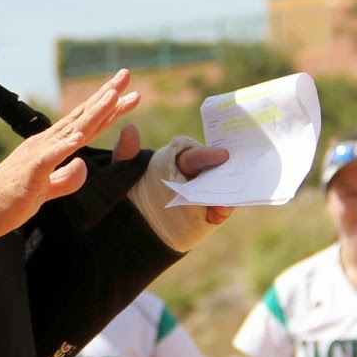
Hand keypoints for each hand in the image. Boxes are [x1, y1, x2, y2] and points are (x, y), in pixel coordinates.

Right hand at [0, 70, 139, 239]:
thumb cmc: (9, 200)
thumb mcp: (46, 190)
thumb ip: (66, 179)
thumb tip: (81, 166)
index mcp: (51, 147)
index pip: (85, 123)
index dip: (108, 109)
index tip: (129, 95)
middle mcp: (45, 144)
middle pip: (82, 117)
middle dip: (106, 97)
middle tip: (126, 75)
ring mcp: (37, 155)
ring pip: (70, 130)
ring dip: (92, 113)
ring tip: (112, 97)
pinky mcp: (29, 173)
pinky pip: (50, 157)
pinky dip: (65, 146)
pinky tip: (80, 136)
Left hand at [110, 125, 234, 225]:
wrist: (129, 227)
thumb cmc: (128, 190)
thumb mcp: (123, 171)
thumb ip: (126, 153)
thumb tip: (129, 129)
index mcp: (179, 161)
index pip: (195, 155)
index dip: (208, 154)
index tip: (221, 155)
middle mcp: (196, 176)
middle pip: (215, 171)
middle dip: (225, 172)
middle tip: (233, 174)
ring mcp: (203, 196)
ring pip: (220, 191)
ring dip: (226, 193)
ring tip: (223, 200)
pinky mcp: (207, 216)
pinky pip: (218, 212)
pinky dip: (221, 211)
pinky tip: (218, 213)